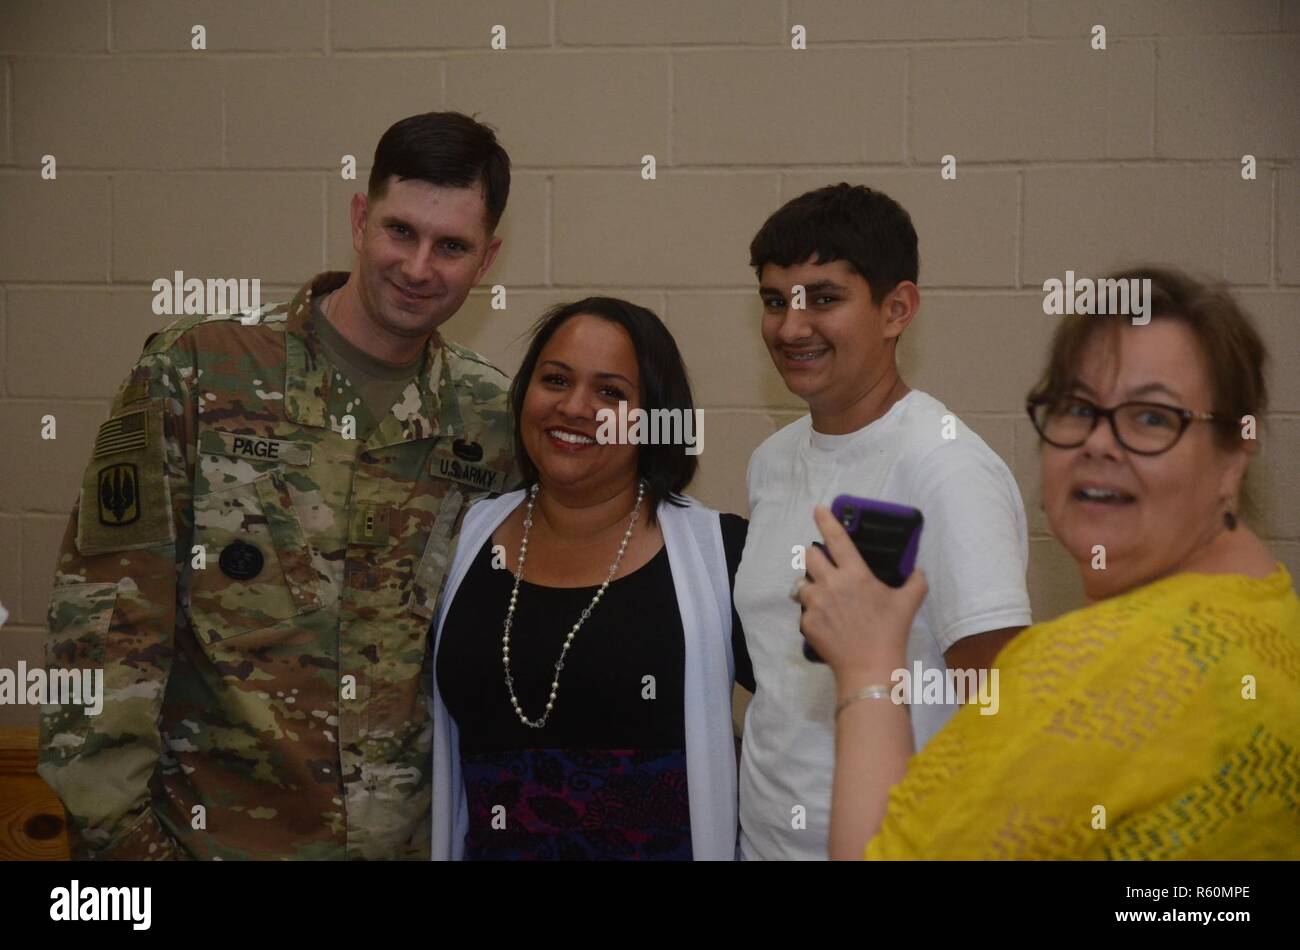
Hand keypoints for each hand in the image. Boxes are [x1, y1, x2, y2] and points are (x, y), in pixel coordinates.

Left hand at [798, 506, 927, 677]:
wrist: (869, 667)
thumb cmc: (890, 632)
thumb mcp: (909, 603)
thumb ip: (915, 581)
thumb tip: (918, 570)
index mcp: (855, 574)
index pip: (836, 539)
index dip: (826, 521)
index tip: (818, 509)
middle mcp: (831, 583)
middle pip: (809, 556)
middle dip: (814, 557)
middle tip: (825, 566)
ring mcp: (816, 603)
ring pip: (801, 583)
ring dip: (810, 586)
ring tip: (823, 597)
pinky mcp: (807, 622)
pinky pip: (804, 610)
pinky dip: (812, 612)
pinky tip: (826, 621)